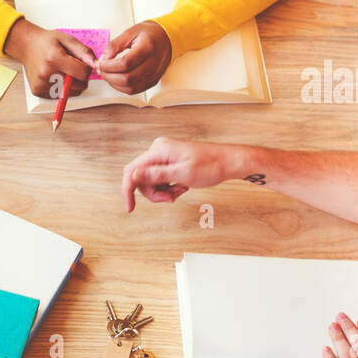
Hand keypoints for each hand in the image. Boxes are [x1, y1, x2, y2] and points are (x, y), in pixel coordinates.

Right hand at [4, 18, 95, 98]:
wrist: (26, 46)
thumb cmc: (46, 42)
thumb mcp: (68, 40)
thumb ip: (84, 52)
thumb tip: (97, 65)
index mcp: (54, 58)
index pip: (83, 73)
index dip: (86, 68)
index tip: (81, 62)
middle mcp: (46, 73)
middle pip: (79, 85)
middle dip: (80, 77)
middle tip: (72, 66)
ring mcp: (41, 84)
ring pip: (71, 92)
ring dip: (72, 84)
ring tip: (62, 71)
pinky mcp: (38, 91)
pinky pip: (60, 95)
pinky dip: (62, 88)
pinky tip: (55, 76)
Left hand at [98, 20, 171, 94]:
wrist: (167, 38)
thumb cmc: (150, 34)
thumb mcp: (131, 31)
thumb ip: (115, 45)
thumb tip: (103, 58)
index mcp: (147, 48)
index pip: (125, 64)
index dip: (109, 66)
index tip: (100, 62)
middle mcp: (153, 64)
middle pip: (127, 79)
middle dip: (109, 76)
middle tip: (101, 69)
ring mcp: (154, 75)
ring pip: (130, 88)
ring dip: (114, 83)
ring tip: (107, 74)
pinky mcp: (152, 81)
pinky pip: (134, 90)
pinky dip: (121, 87)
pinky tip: (115, 79)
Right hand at [121, 136, 235, 210]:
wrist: (228, 161)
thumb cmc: (211, 165)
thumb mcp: (182, 173)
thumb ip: (156, 174)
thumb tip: (133, 175)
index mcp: (159, 150)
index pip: (132, 171)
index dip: (128, 190)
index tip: (130, 207)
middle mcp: (158, 150)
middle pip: (141, 178)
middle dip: (154, 193)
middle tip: (171, 198)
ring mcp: (164, 155)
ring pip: (151, 181)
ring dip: (163, 191)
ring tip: (180, 190)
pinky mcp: (169, 161)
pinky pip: (160, 178)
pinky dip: (169, 187)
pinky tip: (182, 187)